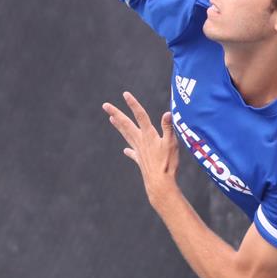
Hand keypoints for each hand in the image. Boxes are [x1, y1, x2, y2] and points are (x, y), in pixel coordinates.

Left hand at [103, 90, 180, 206]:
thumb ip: (168, 128)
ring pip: (126, 135)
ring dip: (119, 126)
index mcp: (149, 135)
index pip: (140, 115)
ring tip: (111, 119)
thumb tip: (167, 113)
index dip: (133, 104)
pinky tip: (125, 150)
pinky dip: (129, 150)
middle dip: (116, 113)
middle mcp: (140, 141)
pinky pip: (132, 153)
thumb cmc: (167, 163)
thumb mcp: (171, 144)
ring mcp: (139, 150)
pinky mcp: (140, 160)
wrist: (160, 183)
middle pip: (126, 124)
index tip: (125, 94)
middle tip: (105, 105)